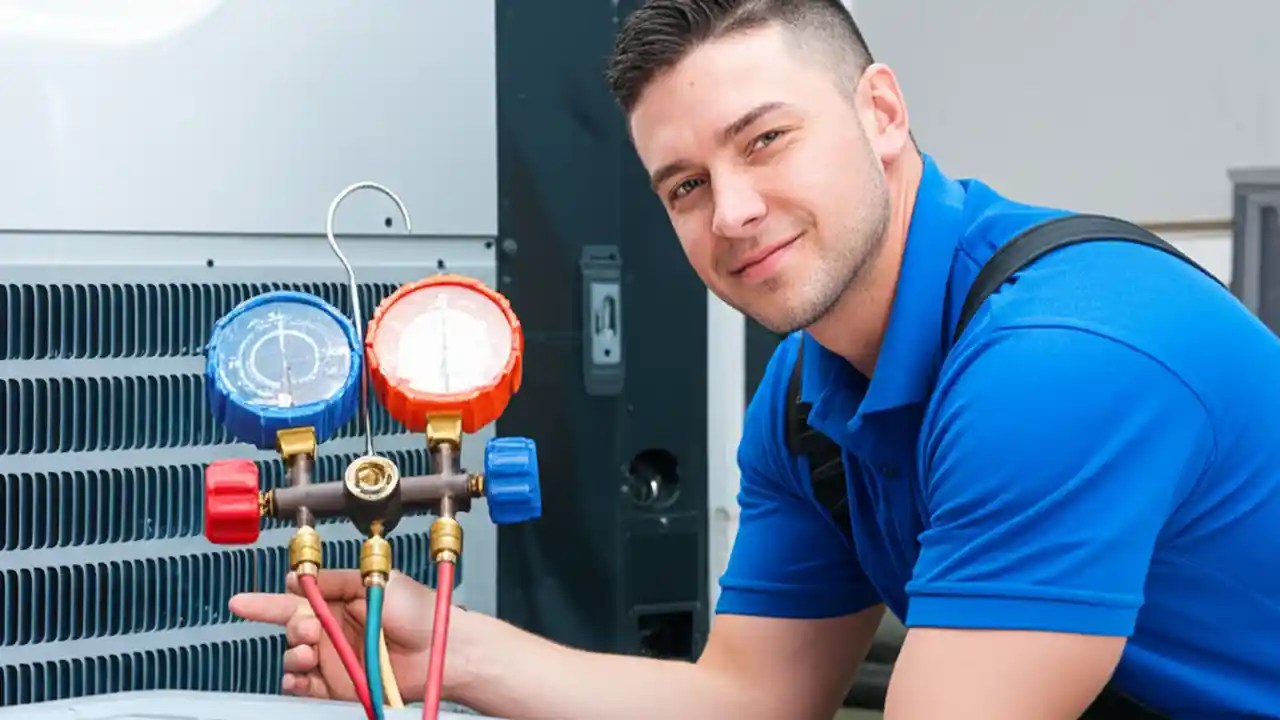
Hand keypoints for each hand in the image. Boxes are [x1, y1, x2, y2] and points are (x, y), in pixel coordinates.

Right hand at [228, 569, 444, 701]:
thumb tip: (298, 578)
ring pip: (293, 658)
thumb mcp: (375, 581)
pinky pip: (305, 687)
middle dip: (291, 626)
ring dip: (293, 654)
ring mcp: (335, 658)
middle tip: (310, 628)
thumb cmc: (419, 611)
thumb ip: (336, 580)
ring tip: (309, 651)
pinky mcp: (340, 685)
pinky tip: (299, 677)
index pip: (296, 599)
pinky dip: (296, 682)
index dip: (266, 602)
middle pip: (290, 628)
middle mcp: (334, 629)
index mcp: (340, 601)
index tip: (241, 602)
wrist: (442, 649)